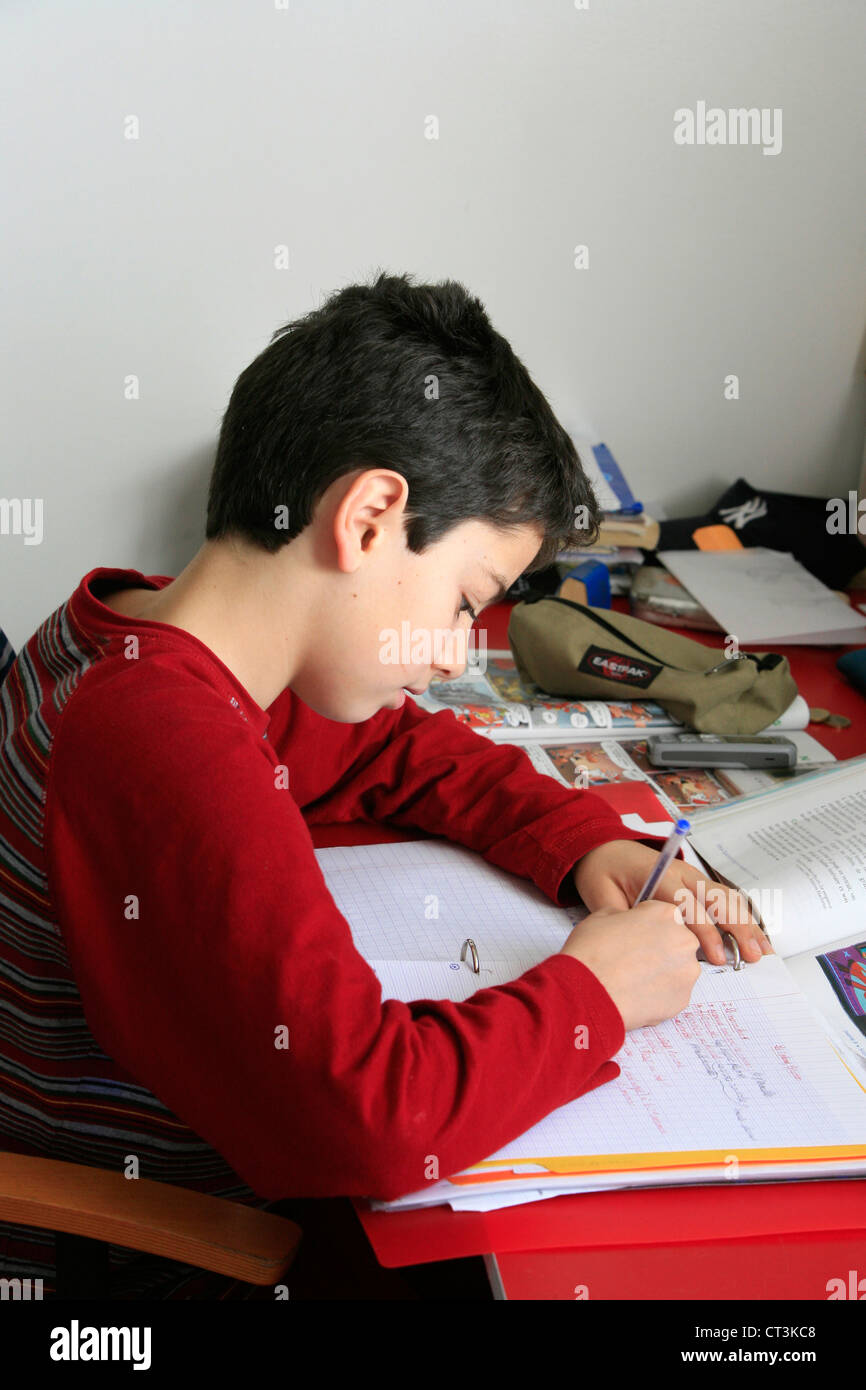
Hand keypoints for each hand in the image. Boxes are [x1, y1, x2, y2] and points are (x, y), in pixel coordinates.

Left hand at [573, 839, 772, 966]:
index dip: (705, 932)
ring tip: (762, 951)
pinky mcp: (697, 884)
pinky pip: (725, 899)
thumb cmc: (603, 873)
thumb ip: (623, 919)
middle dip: (738, 928)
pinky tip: (756, 938)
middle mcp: (683, 873)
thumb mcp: (602, 896)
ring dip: (748, 924)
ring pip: (728, 898)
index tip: (717, 957)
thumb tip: (644, 947)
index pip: (690, 903)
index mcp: (660, 874)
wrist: (604, 850)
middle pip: (718, 898)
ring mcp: (693, 877)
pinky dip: (743, 918)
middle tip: (750, 957)